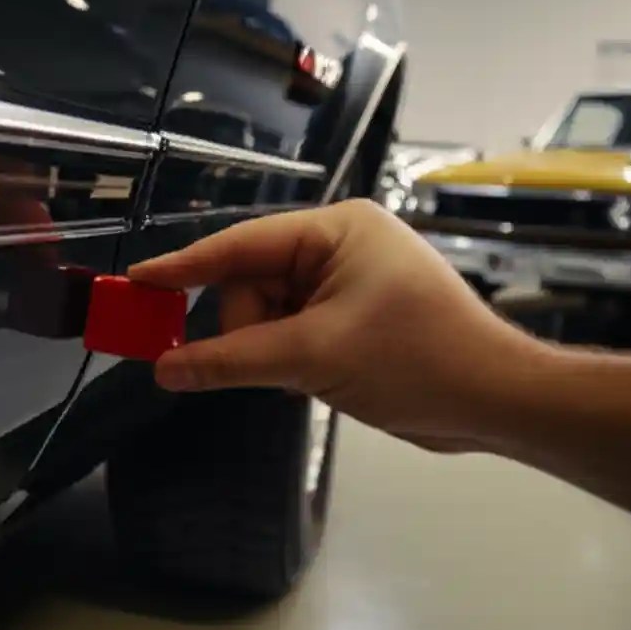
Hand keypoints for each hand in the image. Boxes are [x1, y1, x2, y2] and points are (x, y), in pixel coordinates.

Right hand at [128, 199, 548, 452]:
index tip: (136, 282)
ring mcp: (347, 284)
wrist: (494, 400)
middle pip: (252, 285)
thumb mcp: (314, 357)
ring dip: (271, 350)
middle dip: (248, 328)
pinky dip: (288, 358)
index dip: (184, 266)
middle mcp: (339, 247)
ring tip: (308, 375)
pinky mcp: (353, 319)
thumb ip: (231, 360)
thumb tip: (164, 369)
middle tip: (271, 365)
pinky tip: (310, 377)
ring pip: (269, 315)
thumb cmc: (414, 359)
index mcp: (336, 229)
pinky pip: (292, 333)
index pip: (241, 245)